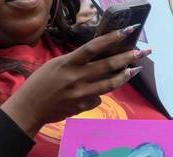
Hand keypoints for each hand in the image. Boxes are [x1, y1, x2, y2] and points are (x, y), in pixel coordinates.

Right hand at [2, 29, 149, 136]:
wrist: (29, 109)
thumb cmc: (39, 84)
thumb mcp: (55, 65)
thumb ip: (76, 60)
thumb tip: (97, 56)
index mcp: (68, 63)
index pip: (95, 47)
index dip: (113, 38)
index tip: (129, 30)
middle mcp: (76, 78)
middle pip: (108, 66)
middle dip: (128, 57)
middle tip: (143, 52)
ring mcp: (80, 94)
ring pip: (110, 84)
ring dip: (124, 76)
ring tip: (134, 69)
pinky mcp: (80, 107)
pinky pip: (98, 99)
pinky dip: (101, 93)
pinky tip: (101, 91)